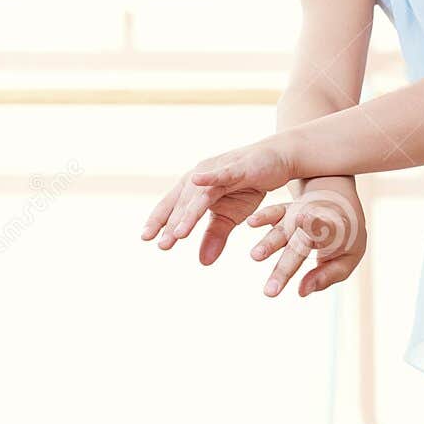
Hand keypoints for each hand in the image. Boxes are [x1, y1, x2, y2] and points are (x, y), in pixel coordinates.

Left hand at [140, 134, 294, 259]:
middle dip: (172, 224)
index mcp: (195, 188)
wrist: (277, 161)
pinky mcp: (238, 167)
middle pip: (183, 203)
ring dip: (189, 213)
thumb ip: (216, 235)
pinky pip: (221, 174)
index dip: (159, 220)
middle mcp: (201, 176)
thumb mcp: (232, 214)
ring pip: (200, 195)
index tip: (146, 238)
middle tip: (162, 246)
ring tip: (179, 234)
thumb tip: (203, 262)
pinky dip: (209, 177)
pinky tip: (195, 180)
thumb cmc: (249, 185)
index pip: (173, 206)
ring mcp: (218, 170)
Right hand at [247, 181, 366, 298]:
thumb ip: (326, 277)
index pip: (326, 233)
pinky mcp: (287, 211)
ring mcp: (299, 214)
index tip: (305, 223)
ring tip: (255, 256)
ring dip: (268, 244)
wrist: (341, 203)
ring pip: (282, 230)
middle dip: (284, 268)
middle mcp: (315, 222)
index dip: (316, 227)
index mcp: (335, 233)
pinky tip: (251, 222)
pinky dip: (264, 216)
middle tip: (269, 291)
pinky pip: (275, 212)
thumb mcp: (347, 260)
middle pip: (298, 247)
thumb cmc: (345, 238)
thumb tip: (301, 292)